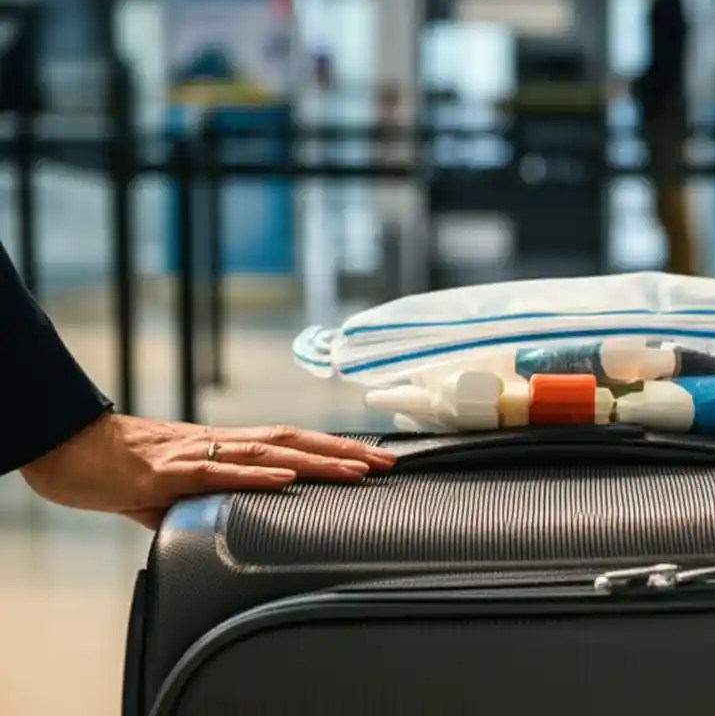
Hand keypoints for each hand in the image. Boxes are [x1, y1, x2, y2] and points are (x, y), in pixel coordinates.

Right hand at [19, 413, 396, 528]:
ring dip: (315, 459)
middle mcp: (222, 444)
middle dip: (344, 452)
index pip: (293, 443)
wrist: (74, 453)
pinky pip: (219, 470)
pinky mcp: (170, 471)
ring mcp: (198, 453)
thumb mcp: (182, 494)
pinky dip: (255, 473)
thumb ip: (215, 505)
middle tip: (388, 464)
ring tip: (355, 470)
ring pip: (268, 451)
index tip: (375, 460)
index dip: (335, 449)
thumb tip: (240, 526)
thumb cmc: (127, 471)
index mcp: (228, 449)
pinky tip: (284, 476)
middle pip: (295, 440)